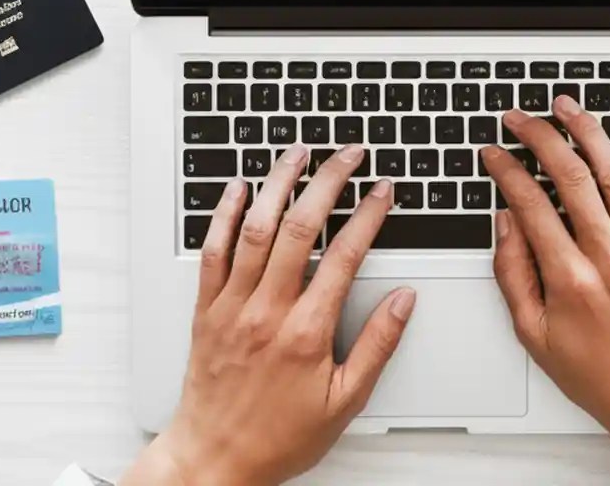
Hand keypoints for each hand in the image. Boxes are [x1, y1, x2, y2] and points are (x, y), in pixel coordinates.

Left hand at [122, 144, 414, 485]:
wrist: (215, 460)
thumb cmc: (278, 438)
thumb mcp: (345, 402)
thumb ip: (377, 346)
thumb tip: (404, 302)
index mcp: (307, 332)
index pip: (346, 255)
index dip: (369, 214)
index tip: (382, 190)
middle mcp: (267, 311)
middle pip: (300, 227)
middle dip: (328, 181)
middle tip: (348, 153)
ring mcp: (232, 307)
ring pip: (255, 229)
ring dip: (278, 184)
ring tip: (298, 153)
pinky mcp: (205, 311)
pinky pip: (213, 252)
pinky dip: (225, 215)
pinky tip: (238, 189)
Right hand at [482, 97, 609, 485]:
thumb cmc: (599, 375)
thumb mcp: (534, 336)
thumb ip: (514, 275)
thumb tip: (505, 225)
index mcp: (570, 280)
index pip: (530, 205)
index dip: (505, 171)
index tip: (493, 154)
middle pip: (570, 177)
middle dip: (539, 138)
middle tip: (520, 119)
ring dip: (588, 133)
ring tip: (567, 108)